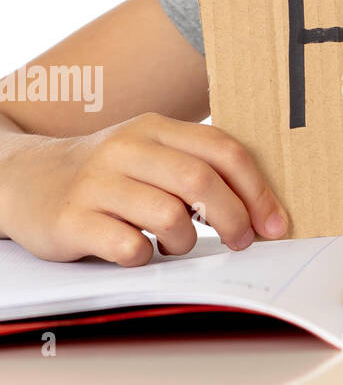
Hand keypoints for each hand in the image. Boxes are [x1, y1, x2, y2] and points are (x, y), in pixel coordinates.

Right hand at [0, 112, 288, 265]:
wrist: (25, 179)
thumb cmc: (108, 173)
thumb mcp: (150, 152)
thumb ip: (196, 165)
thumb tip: (260, 206)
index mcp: (156, 128)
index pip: (224, 151)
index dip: (257, 189)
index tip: (275, 223)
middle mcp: (126, 149)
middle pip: (202, 181)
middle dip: (234, 218)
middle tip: (242, 241)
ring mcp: (97, 184)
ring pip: (169, 216)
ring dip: (186, 241)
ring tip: (177, 244)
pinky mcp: (72, 220)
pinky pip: (129, 247)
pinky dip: (146, 257)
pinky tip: (140, 252)